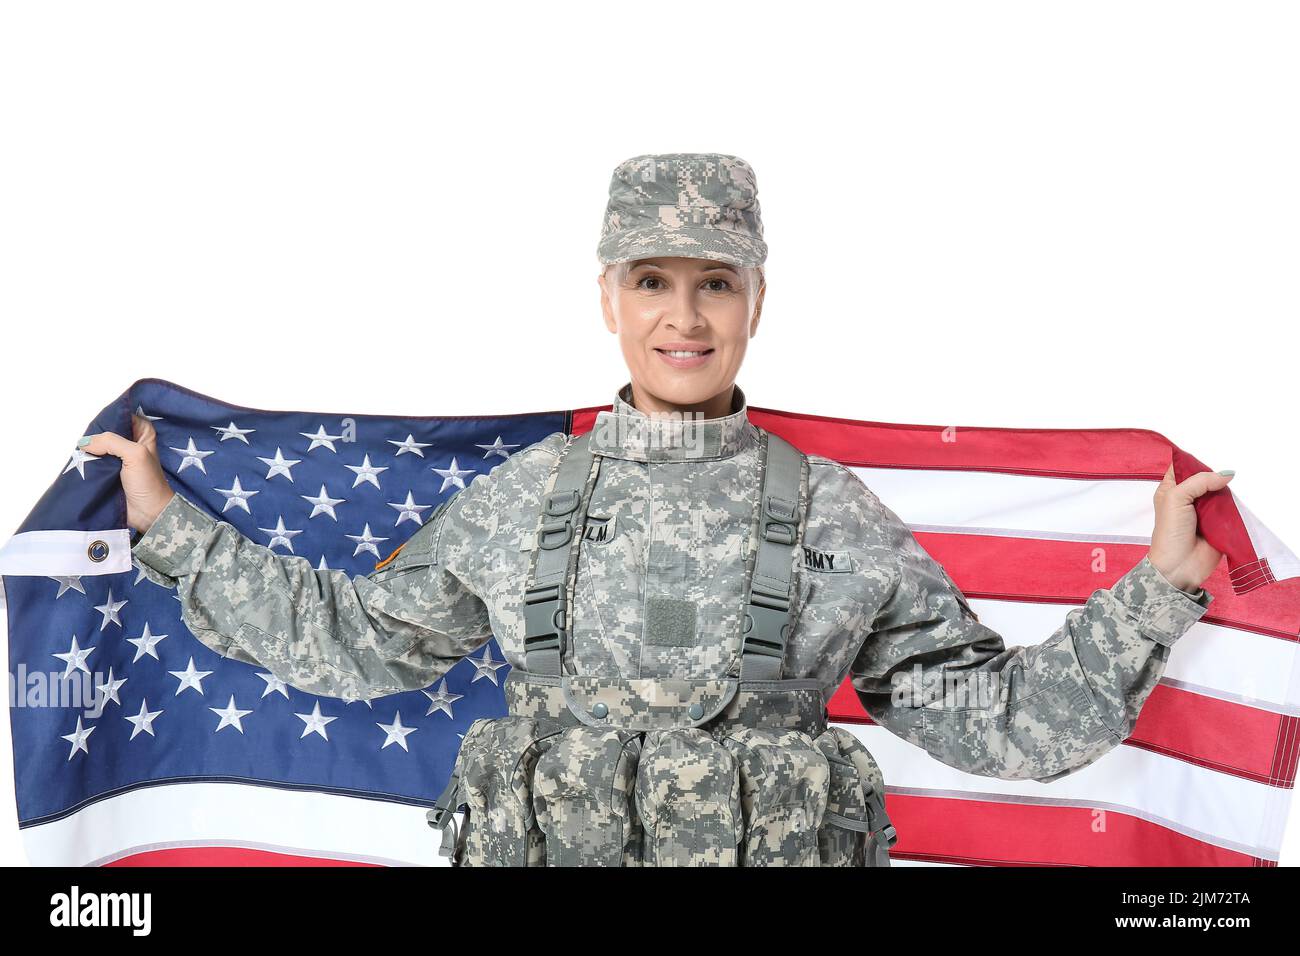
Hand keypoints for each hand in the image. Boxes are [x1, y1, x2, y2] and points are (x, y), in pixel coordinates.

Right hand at [79, 413, 174, 533]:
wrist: (149, 513)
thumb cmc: (148, 482)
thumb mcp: (135, 454)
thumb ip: (111, 442)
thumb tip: (85, 443)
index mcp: (143, 434)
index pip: (123, 416)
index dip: (111, 418)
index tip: (97, 422)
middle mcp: (130, 443)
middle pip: (107, 432)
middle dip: (95, 435)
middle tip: (84, 441)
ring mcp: (118, 459)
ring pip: (98, 448)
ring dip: (89, 451)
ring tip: (79, 453)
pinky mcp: (108, 473)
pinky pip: (94, 463)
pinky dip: (86, 463)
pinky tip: (77, 463)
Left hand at [1146, 465, 1233, 592]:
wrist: (1179, 566)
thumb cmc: (1170, 531)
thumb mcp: (1176, 498)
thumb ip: (1199, 481)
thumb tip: (1226, 474)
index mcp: (1171, 489)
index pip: (1183, 466)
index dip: (1195, 460)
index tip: (1211, 454)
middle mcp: (1188, 497)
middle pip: (1206, 478)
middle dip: (1216, 474)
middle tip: (1230, 467)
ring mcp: (1205, 510)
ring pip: (1221, 492)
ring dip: (1228, 490)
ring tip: (1237, 483)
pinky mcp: (1220, 522)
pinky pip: (1232, 508)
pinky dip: (1237, 504)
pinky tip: (1243, 498)